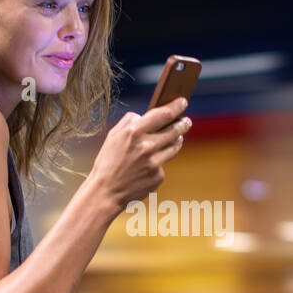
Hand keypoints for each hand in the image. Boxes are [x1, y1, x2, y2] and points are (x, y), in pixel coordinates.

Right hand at [89, 96, 191, 211]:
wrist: (106, 191)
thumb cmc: (108, 162)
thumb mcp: (113, 136)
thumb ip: (130, 122)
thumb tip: (144, 115)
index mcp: (134, 132)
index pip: (163, 114)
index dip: (176, 106)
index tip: (183, 101)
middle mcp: (146, 146)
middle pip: (175, 130)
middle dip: (183, 123)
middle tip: (186, 121)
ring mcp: (154, 162)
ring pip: (174, 146)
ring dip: (176, 140)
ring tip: (175, 138)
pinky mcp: (158, 176)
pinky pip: (164, 164)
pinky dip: (159, 161)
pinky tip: (148, 165)